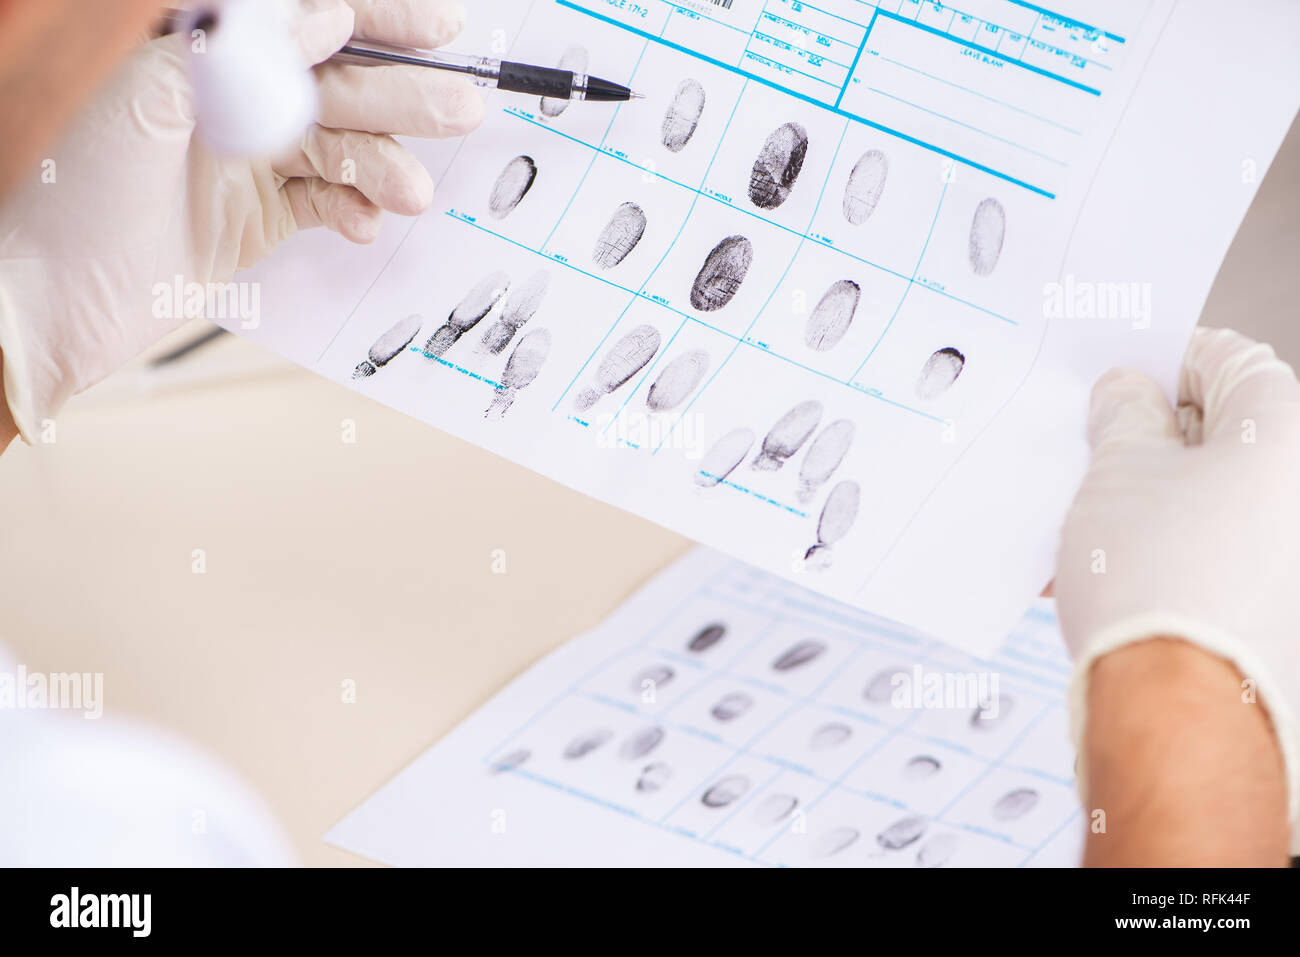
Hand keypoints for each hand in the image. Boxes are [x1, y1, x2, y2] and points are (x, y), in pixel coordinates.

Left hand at [0, 0, 482, 442]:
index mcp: (202, 53)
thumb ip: (239, 57)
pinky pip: (327, 202)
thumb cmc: (74, 195)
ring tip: (412, 193)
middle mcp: (233, 98)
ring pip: (341, 148)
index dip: (375, 18)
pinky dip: (351, 212)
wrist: (48, 304)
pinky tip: (364, 226)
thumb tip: (324, 18)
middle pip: (336, 82)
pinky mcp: (261, 215)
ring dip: (383, 167)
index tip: (435, 28)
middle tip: (458, 110)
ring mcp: (250, 158)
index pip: (303, 21)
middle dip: (401, 96)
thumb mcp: (151, 105)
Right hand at [1056, 327, 1299, 849]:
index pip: (1230, 360)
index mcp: (1284, 436)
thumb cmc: (1158, 585)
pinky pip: (1210, 551)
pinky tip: (1098, 567)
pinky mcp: (1270, 604)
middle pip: (1222, 434)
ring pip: (1210, 497)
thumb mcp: (1116, 470)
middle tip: (1092, 443)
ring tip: (1082, 515)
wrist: (1174, 711)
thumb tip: (1127, 393)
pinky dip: (1159, 547)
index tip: (1123, 371)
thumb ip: (1123, 414)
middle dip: (1150, 437)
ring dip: (1146, 497)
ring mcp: (1289, 553)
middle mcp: (1299, 492)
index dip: (1168, 359)